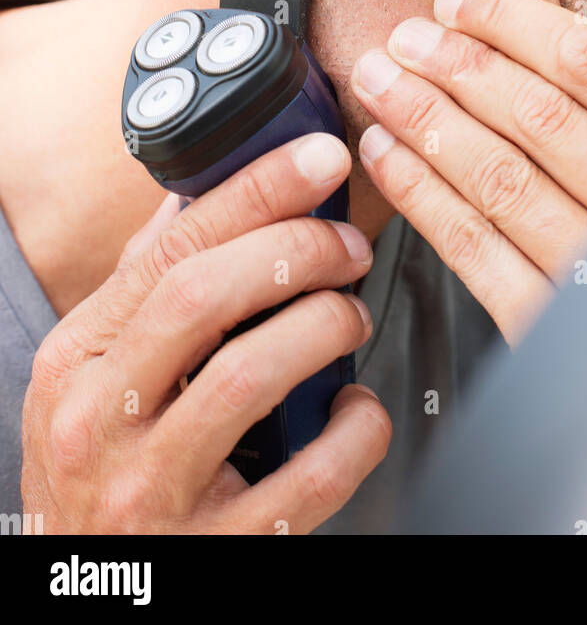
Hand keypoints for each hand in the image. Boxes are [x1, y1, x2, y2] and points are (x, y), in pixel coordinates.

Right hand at [22, 134, 390, 533]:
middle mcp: (100, 420)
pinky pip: (308, 479)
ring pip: (251, 375)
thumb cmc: (101, 466)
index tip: (320, 158)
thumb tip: (202, 195)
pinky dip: (354, 432)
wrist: (83, 594)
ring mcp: (151, 492)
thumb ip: (147, 286)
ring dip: (326, 327)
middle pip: (204, 297)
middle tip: (348, 247)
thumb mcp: (94, 372)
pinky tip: (357, 410)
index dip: (255, 192)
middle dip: (296, 251)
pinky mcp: (217, 552)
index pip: (169, 250)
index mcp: (76, 359)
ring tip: (350, 317)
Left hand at [351, 0, 586, 343]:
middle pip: (536, 119)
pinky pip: (479, 257)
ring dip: (427, 125)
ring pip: (499, 182)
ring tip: (381, 81)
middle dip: (457, 68)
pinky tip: (390, 161)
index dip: (517, 26)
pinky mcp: (557, 330)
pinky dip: (426, 203)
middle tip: (403, 33)